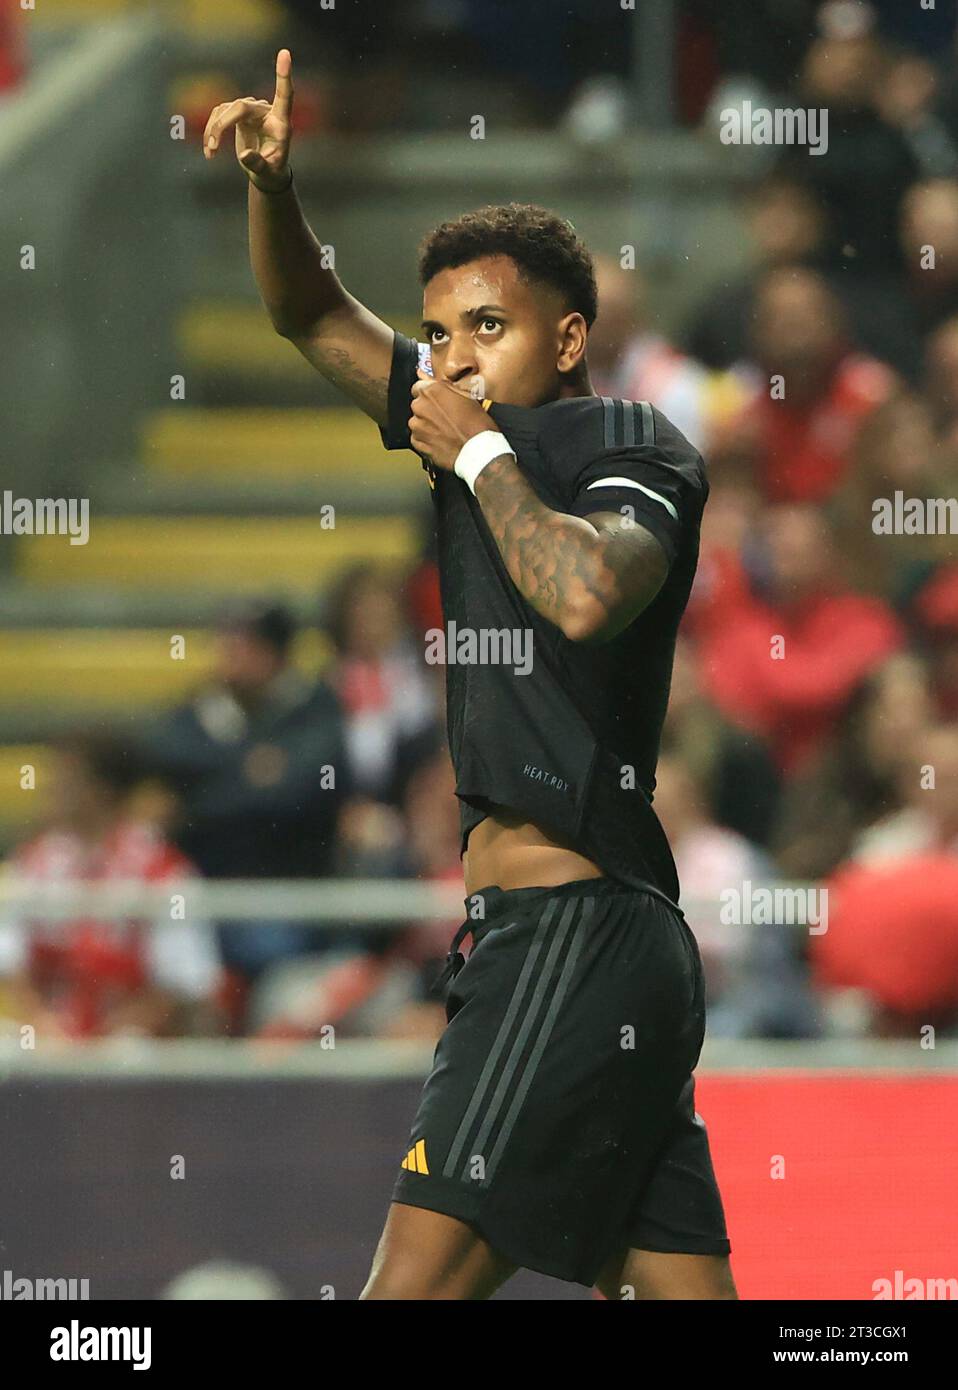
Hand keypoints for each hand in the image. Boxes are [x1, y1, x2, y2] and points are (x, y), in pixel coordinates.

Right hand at [203, 47, 293, 191]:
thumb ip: (258, 164)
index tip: (285, 53)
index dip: (284, 75)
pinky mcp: (237, 113)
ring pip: (226, 110)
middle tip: (213, 146)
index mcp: (281, 122)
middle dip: (223, 124)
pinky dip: (211, 131)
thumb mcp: (268, 173)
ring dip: (214, 130)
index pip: (284, 95)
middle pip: (241, 106)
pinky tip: (210, 150)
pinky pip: (219, 115)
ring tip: (210, 153)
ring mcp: (251, 110)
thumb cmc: (272, 172)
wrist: (267, 173)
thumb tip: (244, 154)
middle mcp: (266, 111)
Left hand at [408, 368, 492, 469]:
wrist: (477, 451)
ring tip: (445, 431)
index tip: (435, 399)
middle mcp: (421, 406)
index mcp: (432, 391)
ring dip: (427, 425)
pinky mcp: (417, 443)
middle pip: (418, 404)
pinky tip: (441, 440)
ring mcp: (417, 426)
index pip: (419, 386)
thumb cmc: (476, 426)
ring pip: (417, 422)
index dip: (429, 394)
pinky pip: (417, 438)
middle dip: (429, 410)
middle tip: (445, 417)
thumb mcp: (469, 397)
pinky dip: (426, 439)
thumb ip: (449, 389)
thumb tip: (442, 387)